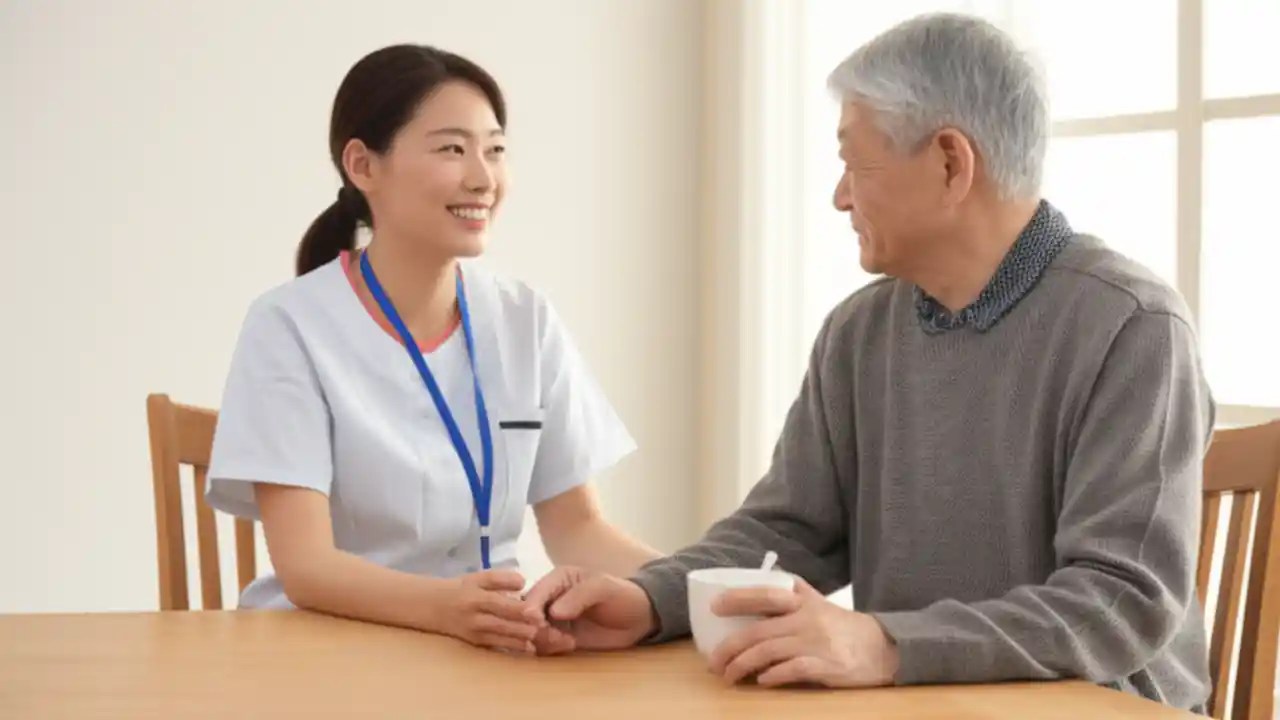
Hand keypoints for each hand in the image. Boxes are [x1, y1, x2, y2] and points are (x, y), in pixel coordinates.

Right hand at [430, 569, 542, 654]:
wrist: (431, 607)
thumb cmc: (460, 589)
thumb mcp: (478, 578)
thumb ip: (500, 579)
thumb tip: (523, 582)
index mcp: (477, 597)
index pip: (501, 604)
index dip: (521, 610)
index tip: (539, 613)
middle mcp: (475, 618)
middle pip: (503, 624)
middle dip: (525, 628)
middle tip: (545, 628)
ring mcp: (474, 633)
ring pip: (500, 638)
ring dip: (521, 640)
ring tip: (539, 639)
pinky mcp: (474, 643)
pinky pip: (495, 647)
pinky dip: (511, 648)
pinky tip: (527, 648)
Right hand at [522, 566, 656, 654]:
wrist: (638, 618)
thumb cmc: (622, 595)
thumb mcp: (604, 587)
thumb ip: (579, 595)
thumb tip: (554, 612)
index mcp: (558, 579)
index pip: (535, 593)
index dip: (531, 607)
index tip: (538, 621)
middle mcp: (551, 598)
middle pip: (527, 615)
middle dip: (537, 627)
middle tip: (557, 636)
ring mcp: (553, 619)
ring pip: (532, 631)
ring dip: (544, 639)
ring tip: (567, 642)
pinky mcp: (558, 637)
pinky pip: (542, 645)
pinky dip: (550, 648)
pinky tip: (570, 646)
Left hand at [708, 577, 898, 687]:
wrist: (881, 647)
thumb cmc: (840, 626)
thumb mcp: (816, 602)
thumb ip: (787, 596)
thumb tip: (744, 598)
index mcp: (802, 600)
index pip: (765, 594)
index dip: (738, 598)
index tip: (714, 605)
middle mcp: (807, 618)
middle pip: (759, 629)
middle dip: (730, 646)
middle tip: (712, 661)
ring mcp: (816, 642)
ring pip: (768, 651)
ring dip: (743, 666)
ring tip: (729, 676)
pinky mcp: (827, 665)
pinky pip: (792, 669)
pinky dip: (772, 676)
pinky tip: (761, 681)